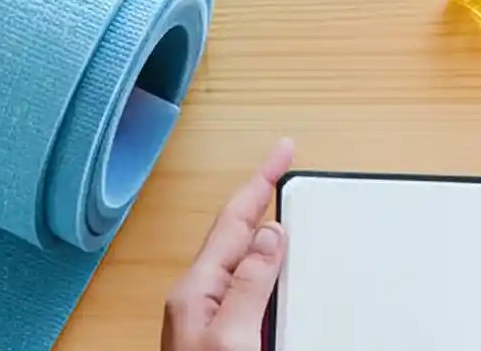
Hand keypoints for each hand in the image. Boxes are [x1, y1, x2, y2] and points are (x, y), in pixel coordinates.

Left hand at [162, 139, 294, 350]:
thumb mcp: (230, 337)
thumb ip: (249, 283)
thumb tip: (270, 236)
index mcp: (196, 291)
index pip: (236, 221)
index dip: (261, 179)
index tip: (284, 148)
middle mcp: (200, 302)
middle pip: (238, 236)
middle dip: (262, 199)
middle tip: (284, 168)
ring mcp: (211, 322)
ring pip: (246, 263)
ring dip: (267, 235)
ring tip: (283, 206)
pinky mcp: (224, 340)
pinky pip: (251, 292)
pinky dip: (271, 271)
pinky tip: (280, 271)